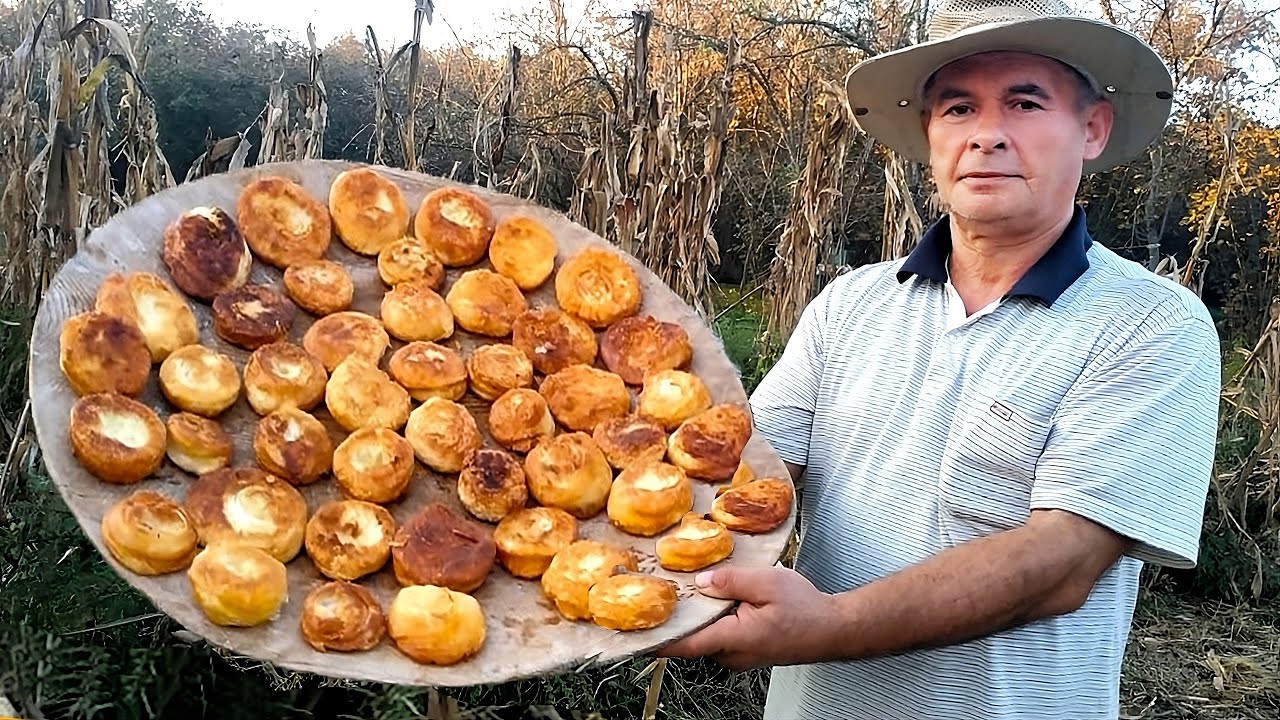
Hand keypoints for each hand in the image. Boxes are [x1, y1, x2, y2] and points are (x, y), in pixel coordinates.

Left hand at [655, 565, 834, 669]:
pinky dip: (711, 617)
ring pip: (705, 634)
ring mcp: (737, 655)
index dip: (655, 640)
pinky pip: (718, 634)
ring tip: (681, 587)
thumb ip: (730, 581)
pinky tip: (712, 596)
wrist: (833, 628)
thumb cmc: (806, 609)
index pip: (684, 644)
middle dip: (673, 617)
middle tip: (652, 591)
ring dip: (695, 615)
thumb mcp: (767, 582)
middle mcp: (731, 653)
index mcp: (734, 638)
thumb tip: (700, 581)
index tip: (631, 635)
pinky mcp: (744, 649)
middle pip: (690, 637)